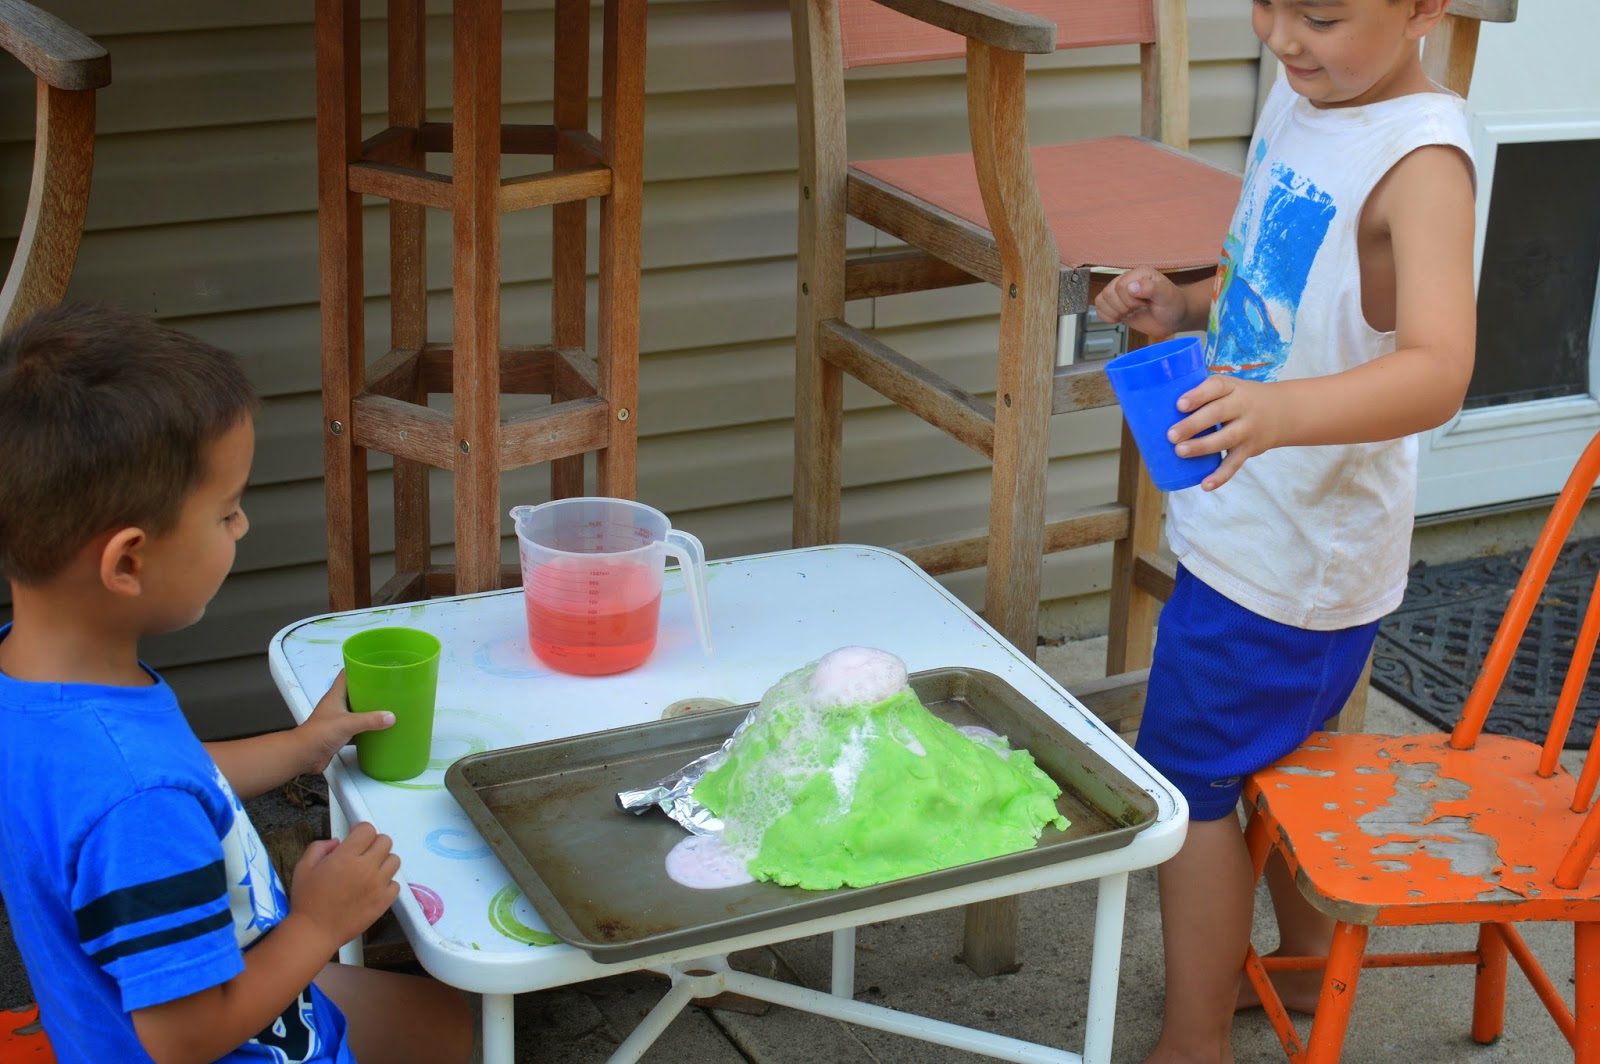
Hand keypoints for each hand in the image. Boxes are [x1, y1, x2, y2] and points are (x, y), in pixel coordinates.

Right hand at [289, 822, 400, 948]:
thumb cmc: (306, 899)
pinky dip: (387, 883)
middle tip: (361, 854)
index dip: (361, 831)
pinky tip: (373, 888)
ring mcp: (378, 885)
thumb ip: (320, 847)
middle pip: (385, 842)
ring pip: (394, 860)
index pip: (368, 830)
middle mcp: (366, 868)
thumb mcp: (303, 867)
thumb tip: (338, 842)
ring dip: (383, 862)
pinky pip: (396, 884)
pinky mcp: (384, 902)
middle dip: (373, 844)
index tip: (354, 839)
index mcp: (346, 857)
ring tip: (369, 871)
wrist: (315, 932)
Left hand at [300, 672, 392, 774]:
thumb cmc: (320, 733)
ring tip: (388, 707)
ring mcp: (337, 720)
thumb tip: (391, 717)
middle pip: (355, 692)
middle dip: (370, 690)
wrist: (303, 755)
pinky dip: (366, 728)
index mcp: (335, 695)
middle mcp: (336, 705)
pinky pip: (357, 728)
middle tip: (388, 688)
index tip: (376, 666)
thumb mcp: (347, 724)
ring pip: (356, 710)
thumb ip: (369, 720)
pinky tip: (379, 730)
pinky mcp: (339, 734)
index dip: (359, 668)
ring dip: (369, 710)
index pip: (346, 675)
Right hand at [1094, 267, 1190, 336]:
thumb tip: (1131, 287)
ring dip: (1115, 312)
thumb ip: (1150, 289)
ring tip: (1131, 312)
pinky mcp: (1116, 305)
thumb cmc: (1173, 304)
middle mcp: (1127, 281)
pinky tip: (1122, 318)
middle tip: (1139, 308)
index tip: (1146, 304)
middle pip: (1108, 293)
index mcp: (1138, 273)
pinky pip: (1100, 310)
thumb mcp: (1166, 296)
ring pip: (1101, 300)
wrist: (1174, 318)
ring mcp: (1120, 294)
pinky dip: (1108, 317)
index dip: (1130, 299)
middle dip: (1123, 306)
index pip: (1120, 286)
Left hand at [1169, 374, 1288, 490]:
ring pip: (1225, 439)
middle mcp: (1242, 406)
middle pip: (1218, 414)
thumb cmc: (1240, 399)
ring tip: (1180, 452)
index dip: (1198, 395)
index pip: (1216, 387)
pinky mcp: (1249, 450)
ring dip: (1202, 447)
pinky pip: (1234, 464)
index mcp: (1232, 387)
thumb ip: (1202, 395)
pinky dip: (1220, 476)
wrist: (1282, 412)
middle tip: (1171, 435)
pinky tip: (1205, 485)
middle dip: (1193, 425)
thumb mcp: (1228, 388)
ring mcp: (1247, 429)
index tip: (1179, 405)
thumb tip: (1157, 410)